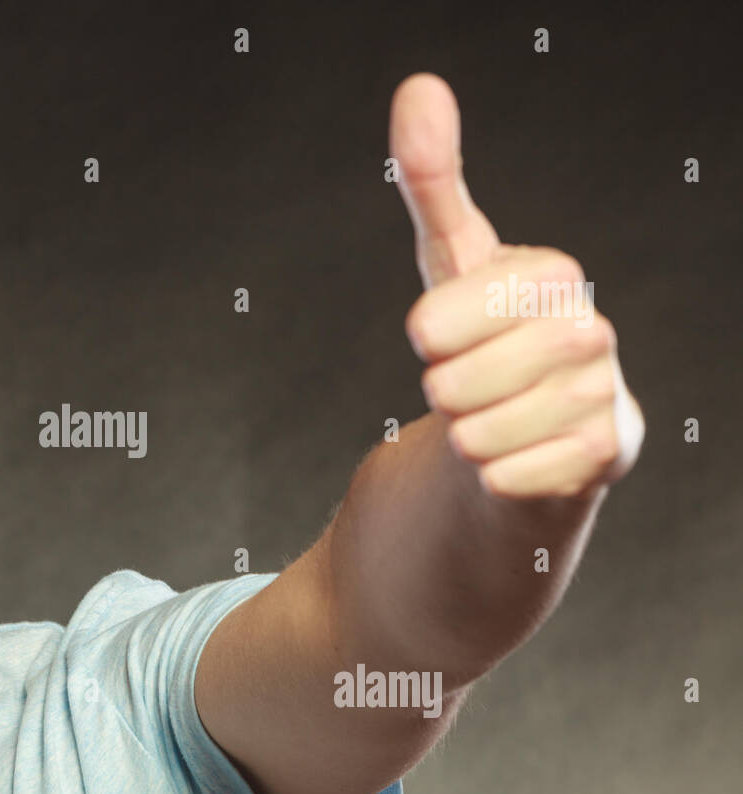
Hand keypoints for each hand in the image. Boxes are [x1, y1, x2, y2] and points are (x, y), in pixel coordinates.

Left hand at [389, 74, 644, 498]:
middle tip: (471, 381)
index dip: (427, 338)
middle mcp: (589, 329)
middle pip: (452, 386)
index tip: (443, 334)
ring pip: (476, 437)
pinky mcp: (604, 458)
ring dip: (465, 435)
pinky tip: (519, 453)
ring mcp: (602, 395)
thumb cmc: (485, 334)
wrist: (534, 422)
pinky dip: (493, 475)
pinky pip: (505, 478)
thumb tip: (418, 86)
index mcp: (552, 274)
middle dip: (443, 393)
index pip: (435, 322)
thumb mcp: (452, 258)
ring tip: (495, 414)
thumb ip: (432, 180)